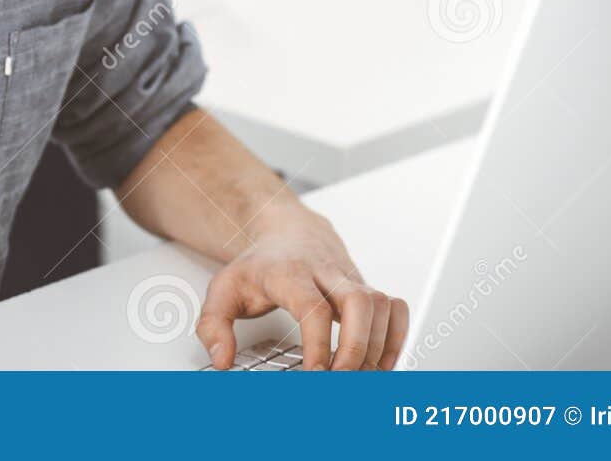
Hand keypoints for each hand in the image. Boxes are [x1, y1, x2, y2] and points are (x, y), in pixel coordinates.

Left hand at [195, 205, 407, 370]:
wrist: (287, 230)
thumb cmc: (260, 264)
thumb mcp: (223, 289)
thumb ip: (213, 326)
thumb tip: (222, 360)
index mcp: (289, 273)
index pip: (312, 307)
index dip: (319, 344)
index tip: (316, 374)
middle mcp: (326, 273)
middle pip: (358, 302)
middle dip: (357, 347)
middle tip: (343, 380)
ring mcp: (350, 279)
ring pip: (381, 304)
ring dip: (378, 346)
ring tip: (361, 377)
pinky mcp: (367, 287)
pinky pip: (396, 308)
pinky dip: (396, 337)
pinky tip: (381, 362)